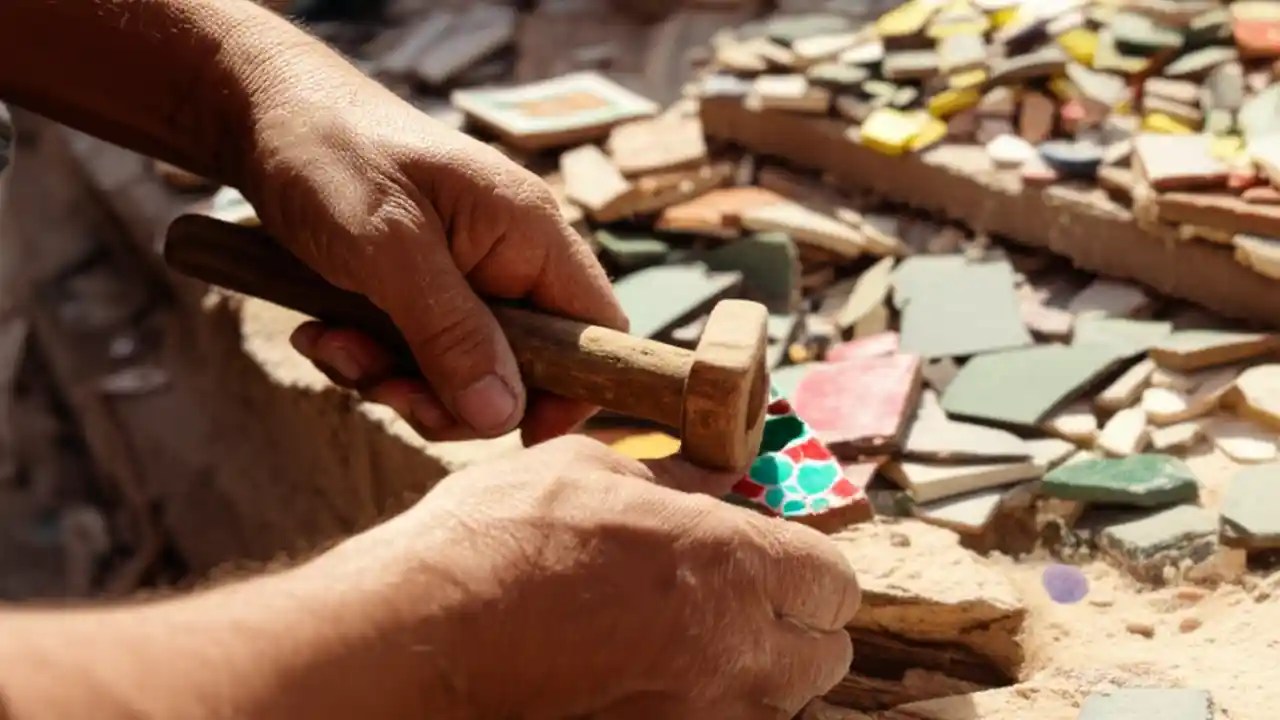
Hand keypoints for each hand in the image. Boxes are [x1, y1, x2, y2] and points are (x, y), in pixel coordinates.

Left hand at [238, 64, 622, 444]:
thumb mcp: (388, 248)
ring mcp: (468, 279)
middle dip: (450, 396)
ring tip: (334, 346)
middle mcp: (511, 260)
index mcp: (531, 233)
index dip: (572, 389)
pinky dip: (372, 363)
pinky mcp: (424, 294)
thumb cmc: (331, 155)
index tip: (515, 431)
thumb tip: (505, 416)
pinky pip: (420, 359)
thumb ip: (451, 331)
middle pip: (524, 370)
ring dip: (396, 381)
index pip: (595, 330)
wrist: (262, 114)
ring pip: (464, 374)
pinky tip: (323, 335)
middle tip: (384, 390)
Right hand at [324, 436, 860, 718]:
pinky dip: (708, 701)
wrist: (421, 640)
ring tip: (690, 637)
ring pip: (779, 702)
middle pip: (825, 653)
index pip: (835, 579)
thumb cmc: (498, 542)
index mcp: (730, 565)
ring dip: (756, 668)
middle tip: (737, 596)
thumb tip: (714, 486)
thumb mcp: (591, 471)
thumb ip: (672, 483)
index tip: (777, 556)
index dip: (807, 563)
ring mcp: (702, 717)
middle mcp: (736, 655)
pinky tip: (654, 674)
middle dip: (794, 621)